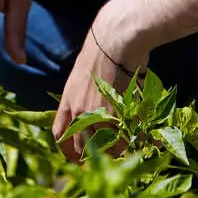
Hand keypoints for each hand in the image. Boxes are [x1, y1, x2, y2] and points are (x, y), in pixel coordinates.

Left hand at [52, 10, 149, 162]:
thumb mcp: (81, 74)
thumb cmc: (101, 51)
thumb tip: (87, 111)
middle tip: (106, 157)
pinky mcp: (118, 114)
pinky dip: (130, 143)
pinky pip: (123, 140)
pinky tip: (137, 139)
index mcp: (68, 101)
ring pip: (104, 148)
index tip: (77, 156)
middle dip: (92, 156)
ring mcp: (98, 115)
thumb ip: (81, 95)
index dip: (68, 150)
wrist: (114, 41)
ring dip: (115, 151)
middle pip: (81, 147)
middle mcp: (79, 112)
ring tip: (125, 147)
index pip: (60, 135)